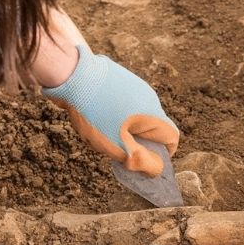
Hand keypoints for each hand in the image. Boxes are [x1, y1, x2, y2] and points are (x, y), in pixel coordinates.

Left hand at [43, 44, 178, 175]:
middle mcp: (149, 97)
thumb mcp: (116, 145)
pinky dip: (113, 114)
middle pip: (152, 128)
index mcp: (153, 114)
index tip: (141, 160)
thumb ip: (139, 160)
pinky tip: (92, 114)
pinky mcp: (118, 79)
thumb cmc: (94, 113)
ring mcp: (134, 85)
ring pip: (135, 116)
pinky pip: (122, 104)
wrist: (71, 74)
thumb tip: (157, 169)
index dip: (161, 155)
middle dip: (136, 142)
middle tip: (113, 146)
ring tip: (99, 129)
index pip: (172, 138)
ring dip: (123, 128)